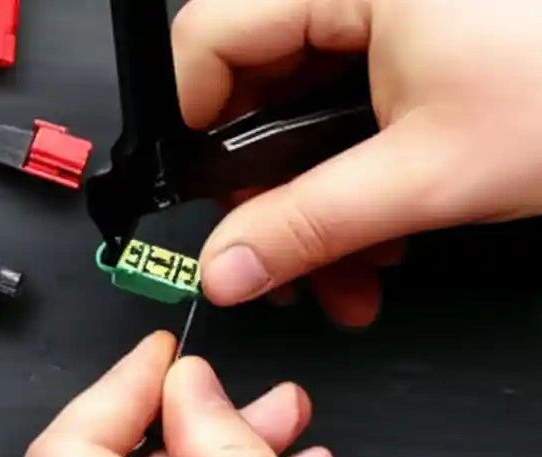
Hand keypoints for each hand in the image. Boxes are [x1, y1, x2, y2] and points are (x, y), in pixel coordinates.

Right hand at [173, 0, 541, 324]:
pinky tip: (382, 226)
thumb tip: (227, 265)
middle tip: (282, 254)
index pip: (207, 41)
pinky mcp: (422, 27)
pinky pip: (351, 96)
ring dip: (317, 193)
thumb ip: (307, 227)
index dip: (193, 127)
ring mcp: (390, 5)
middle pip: (254, 78)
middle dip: (269, 186)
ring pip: (304, 99)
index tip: (211, 197)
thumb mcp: (428, 175)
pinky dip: (357, 165)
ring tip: (353, 263)